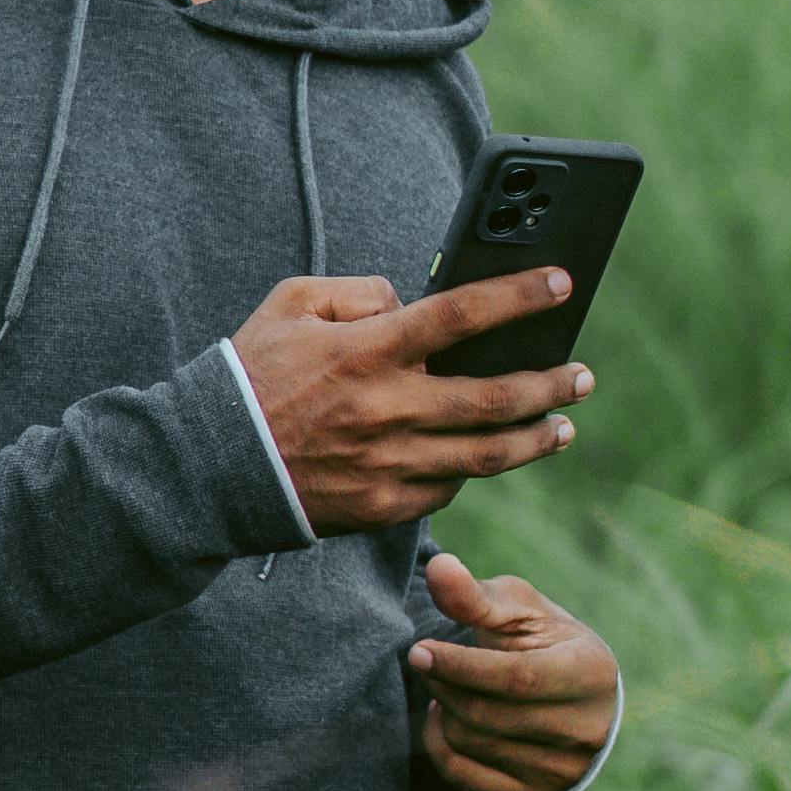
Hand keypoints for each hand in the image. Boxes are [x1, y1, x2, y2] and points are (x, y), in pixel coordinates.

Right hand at [230, 272, 590, 537]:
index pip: (460, 315)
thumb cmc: (251, 375)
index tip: (562, 282)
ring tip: (562, 424)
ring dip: (534, 438)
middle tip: (582, 374)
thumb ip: (359, 291)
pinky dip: (473, 469)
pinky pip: (447, 488)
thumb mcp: (292, 304)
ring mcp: (388, 465)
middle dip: (549, 384)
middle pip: (493, 398)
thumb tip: (409, 301)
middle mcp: (387, 410)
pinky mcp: (384, 508)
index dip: (518, 296)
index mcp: (366, 351)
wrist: (208, 467)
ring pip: (486, 455)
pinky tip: (490, 455)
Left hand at [408, 547, 620, 790]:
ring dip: (442, 710)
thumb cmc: (539, 641)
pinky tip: (446, 719)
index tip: (418, 650)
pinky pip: (463, 776)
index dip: (460, 666)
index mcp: (592, 674)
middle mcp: (587, 731)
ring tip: (447, 687)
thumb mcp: (517, 610)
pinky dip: (440, 744)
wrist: (571, 702)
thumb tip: (438, 569)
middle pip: (486, 713)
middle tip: (426, 661)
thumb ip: (475, 595)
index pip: (516, 679)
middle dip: (444, 685)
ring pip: (470, 742)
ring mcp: (564, 773)